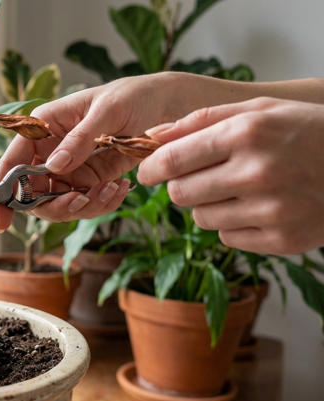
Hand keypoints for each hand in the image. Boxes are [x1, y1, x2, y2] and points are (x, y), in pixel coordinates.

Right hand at [0, 72, 239, 230]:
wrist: (173, 107)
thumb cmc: (136, 95)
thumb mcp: (107, 111)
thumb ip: (78, 139)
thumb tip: (52, 166)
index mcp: (45, 125)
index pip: (13, 160)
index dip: (3, 190)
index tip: (2, 219)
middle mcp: (52, 149)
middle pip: (33, 192)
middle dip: (54, 205)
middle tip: (80, 202)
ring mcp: (72, 168)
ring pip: (59, 204)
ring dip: (83, 206)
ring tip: (112, 190)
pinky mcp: (93, 181)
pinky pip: (86, 204)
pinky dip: (101, 204)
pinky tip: (121, 189)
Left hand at [138, 97, 323, 253]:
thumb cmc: (303, 132)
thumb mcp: (258, 111)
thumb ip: (201, 120)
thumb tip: (151, 136)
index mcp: (247, 134)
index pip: (173, 159)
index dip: (151, 168)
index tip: (146, 172)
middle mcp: (257, 172)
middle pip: (180, 194)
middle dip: (181, 186)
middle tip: (200, 177)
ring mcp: (271, 210)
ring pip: (201, 218)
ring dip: (208, 205)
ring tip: (238, 189)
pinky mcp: (282, 239)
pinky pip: (227, 238)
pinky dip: (233, 225)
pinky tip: (257, 207)